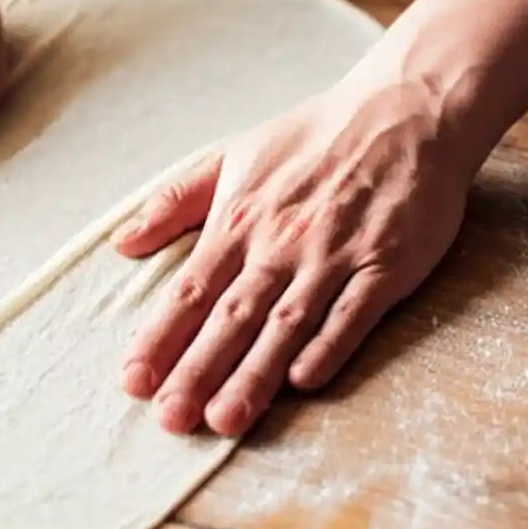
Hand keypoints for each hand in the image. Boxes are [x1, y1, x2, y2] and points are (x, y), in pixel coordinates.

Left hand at [112, 81, 479, 435]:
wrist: (405, 108)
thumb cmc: (315, 137)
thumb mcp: (235, 154)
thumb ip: (176, 200)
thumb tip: (122, 242)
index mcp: (242, 219)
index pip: (192, 289)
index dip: (161, 338)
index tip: (133, 382)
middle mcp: (282, 242)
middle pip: (233, 316)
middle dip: (198, 370)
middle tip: (170, 420)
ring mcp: (335, 254)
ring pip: (288, 323)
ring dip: (255, 373)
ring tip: (226, 419)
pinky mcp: (385, 263)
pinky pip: (354, 312)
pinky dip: (329, 345)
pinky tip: (305, 381)